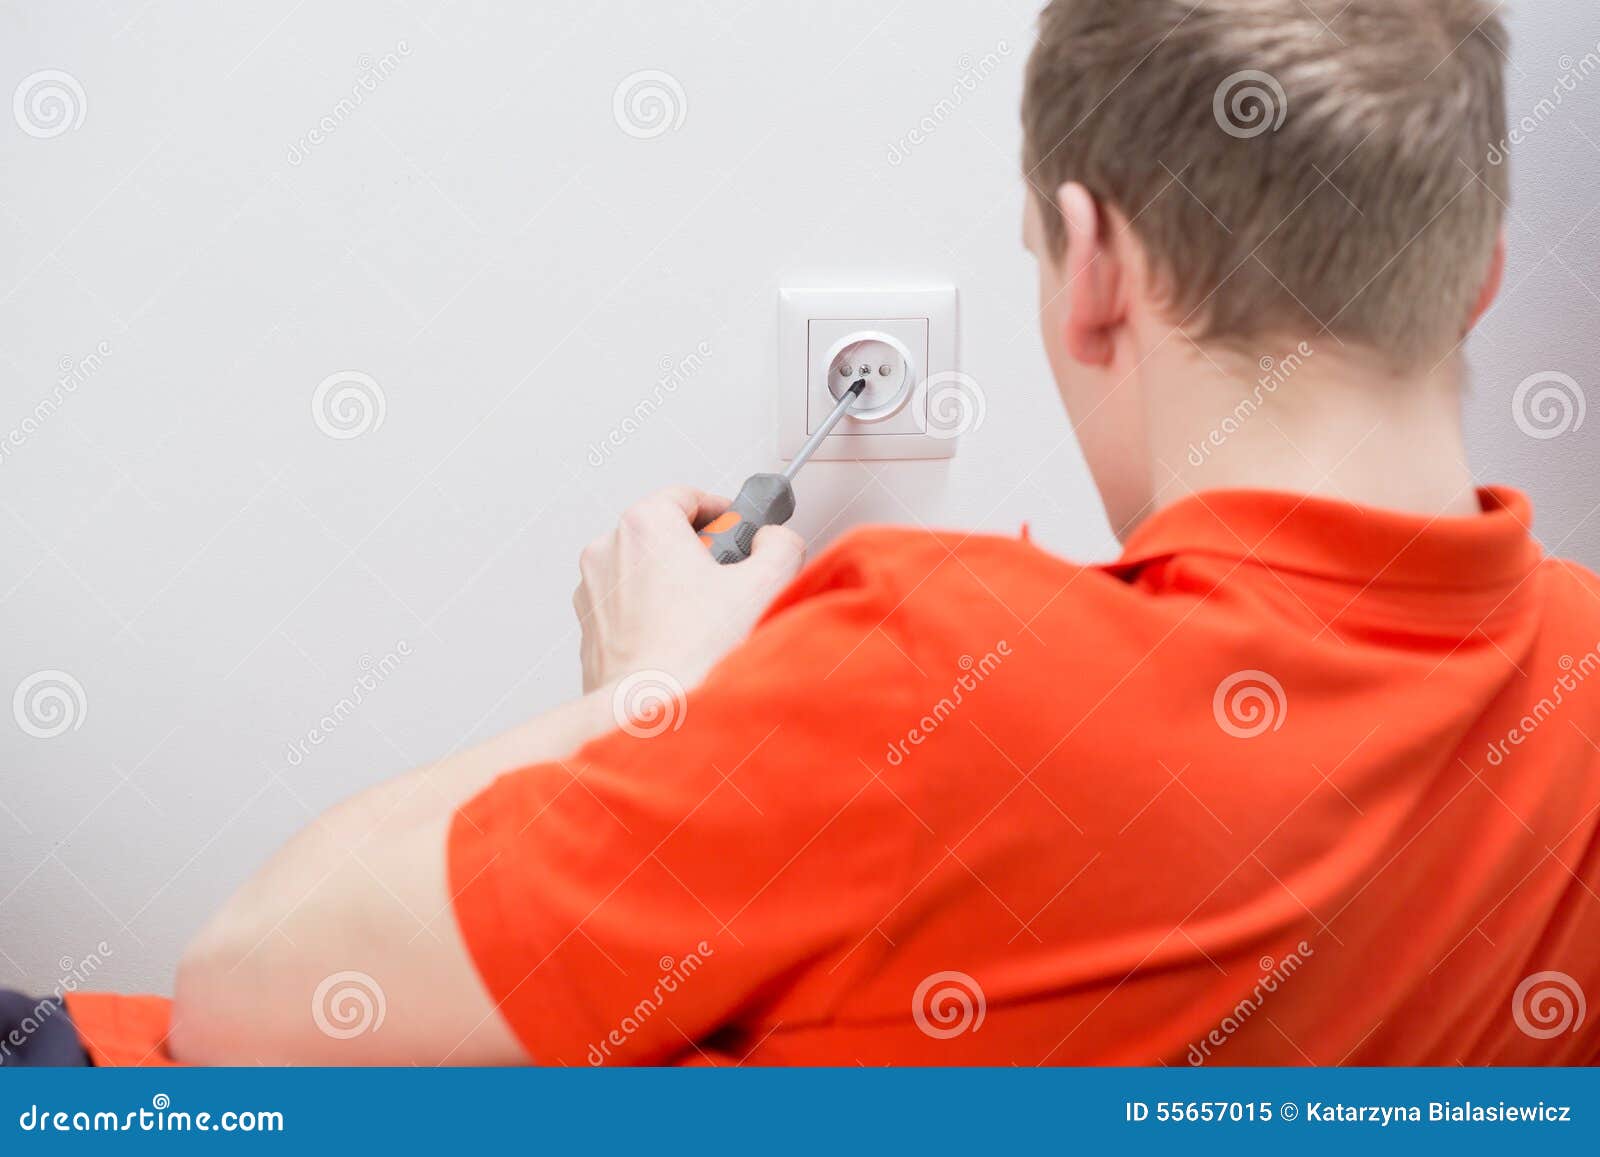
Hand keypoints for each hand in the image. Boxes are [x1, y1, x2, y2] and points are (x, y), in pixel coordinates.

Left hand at [574, 487, 806, 693]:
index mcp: (645, 525)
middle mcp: (609, 550)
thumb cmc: (695, 656)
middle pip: (663, 532)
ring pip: (644, 570)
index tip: (738, 531)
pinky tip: (682, 642)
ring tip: (706, 620)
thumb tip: (773, 541)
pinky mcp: (590, 627)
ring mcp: (594, 590)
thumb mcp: (767, 583)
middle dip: (698, 552)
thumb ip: (780, 544)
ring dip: (674, 584)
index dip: (721, 512)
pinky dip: (653, 615)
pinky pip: (628, 605)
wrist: (650, 714)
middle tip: (729, 582)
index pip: (686, 495)